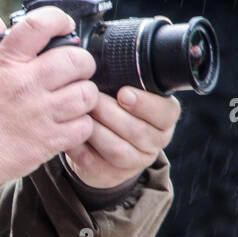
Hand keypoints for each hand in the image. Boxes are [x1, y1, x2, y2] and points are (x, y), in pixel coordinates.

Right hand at [0, 8, 96, 185]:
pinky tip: (67, 124)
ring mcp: (40, 113)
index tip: (64, 26)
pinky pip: (83, 126)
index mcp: (6, 62)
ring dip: (83, 96)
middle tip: (74, 71)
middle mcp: (26, 83)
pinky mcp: (48, 141)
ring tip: (71, 100)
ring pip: (86, 94)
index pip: (41, 24)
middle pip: (77, 59)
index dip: (60, 20)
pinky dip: (80, 125)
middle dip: (81, 63)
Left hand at [64, 86, 179, 189]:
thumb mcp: (125, 91)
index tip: (123, 93)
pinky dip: (80, 147)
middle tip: (92, 99)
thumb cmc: (114, 107)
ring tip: (82, 114)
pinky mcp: (110, 175)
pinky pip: (95, 164)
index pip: (166, 113)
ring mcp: (134, 162)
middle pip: (137, 131)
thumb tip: (104, 62)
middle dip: (111, 113)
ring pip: (117, 150)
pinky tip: (71, 133)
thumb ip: (123, 80)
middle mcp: (155, 141)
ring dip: (97, 131)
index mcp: (164, 118)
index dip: (145, 104)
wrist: (102, 143)